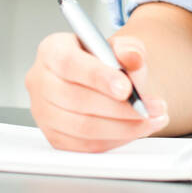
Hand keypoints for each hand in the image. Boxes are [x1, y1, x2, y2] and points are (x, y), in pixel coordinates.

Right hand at [24, 32, 168, 152]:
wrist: (106, 81)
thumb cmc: (109, 62)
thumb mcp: (122, 47)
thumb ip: (129, 49)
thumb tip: (133, 57)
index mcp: (52, 50)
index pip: (69, 63)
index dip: (98, 77)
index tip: (126, 89)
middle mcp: (40, 80)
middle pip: (76, 100)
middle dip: (119, 108)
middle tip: (150, 108)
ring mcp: (43, 112)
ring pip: (82, 127)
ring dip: (123, 127)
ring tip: (150, 119)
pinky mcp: (54, 136)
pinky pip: (85, 145)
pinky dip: (115, 140)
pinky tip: (135, 130)